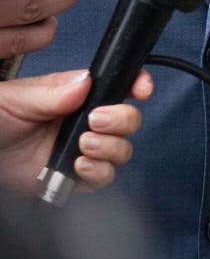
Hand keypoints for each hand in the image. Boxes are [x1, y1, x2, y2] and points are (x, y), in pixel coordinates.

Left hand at [0, 68, 152, 193]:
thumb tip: (86, 82)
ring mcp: (83, 149)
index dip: (138, 84)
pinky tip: (79, 166)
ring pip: (122, 149)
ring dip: (111, 147)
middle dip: (122, 120)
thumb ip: (53, 92)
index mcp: (78, 95)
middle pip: (129, 119)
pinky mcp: (74, 177)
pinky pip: (103, 177)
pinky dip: (99, 172)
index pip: (119, 85)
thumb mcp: (18, 99)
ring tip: (83, 146)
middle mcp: (86, 121)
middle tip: (96, 121)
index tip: (141, 90)